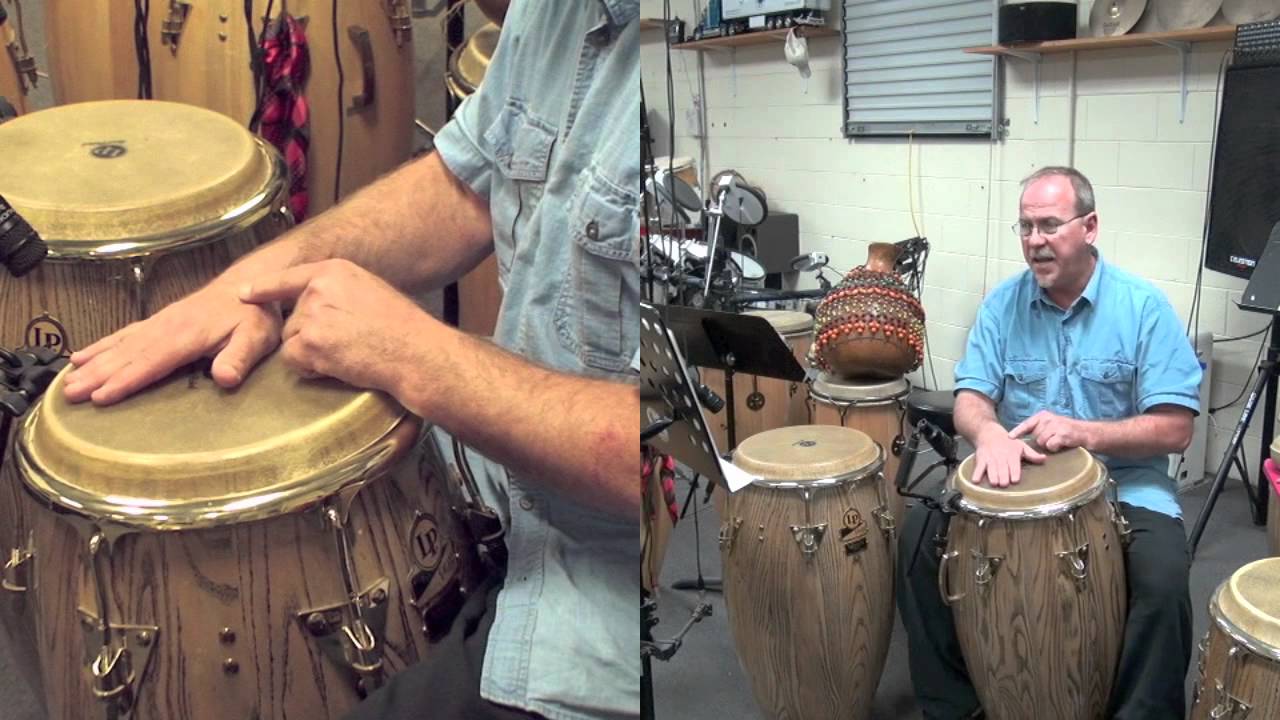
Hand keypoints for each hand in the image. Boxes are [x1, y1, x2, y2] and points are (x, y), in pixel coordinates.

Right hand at [64, 282, 282, 404]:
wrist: (251, 284)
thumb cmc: (255, 315)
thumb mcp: (257, 337)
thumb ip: (240, 357)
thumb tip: (224, 379)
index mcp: (188, 335)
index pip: (152, 362)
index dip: (126, 380)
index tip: (100, 397)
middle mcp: (167, 327)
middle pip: (127, 355)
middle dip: (97, 375)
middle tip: (69, 394)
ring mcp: (160, 322)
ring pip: (120, 345)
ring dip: (93, 363)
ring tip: (67, 381)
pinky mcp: (158, 321)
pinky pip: (123, 334)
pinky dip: (101, 346)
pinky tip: (82, 356)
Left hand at [239, 258, 443, 396]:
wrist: (414, 352)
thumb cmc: (402, 329)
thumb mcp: (371, 291)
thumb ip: (339, 292)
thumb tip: (318, 305)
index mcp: (335, 271)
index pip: (290, 278)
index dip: (264, 287)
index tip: (245, 293)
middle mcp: (319, 288)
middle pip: (293, 319)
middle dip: (311, 336)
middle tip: (348, 343)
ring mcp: (311, 315)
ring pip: (292, 341)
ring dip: (312, 354)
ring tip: (347, 353)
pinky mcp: (308, 342)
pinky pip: (293, 361)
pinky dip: (311, 369)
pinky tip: (339, 365)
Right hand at [970, 425, 1046, 487]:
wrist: (989, 433)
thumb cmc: (1008, 443)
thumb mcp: (1022, 446)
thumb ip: (1032, 455)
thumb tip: (1044, 459)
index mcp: (1012, 454)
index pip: (1013, 465)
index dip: (1013, 472)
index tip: (1014, 480)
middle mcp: (1001, 457)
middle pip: (1002, 469)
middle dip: (1002, 477)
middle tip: (1004, 484)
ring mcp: (990, 458)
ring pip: (991, 469)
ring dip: (992, 476)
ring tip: (994, 483)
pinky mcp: (981, 459)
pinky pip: (978, 467)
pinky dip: (976, 474)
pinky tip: (976, 481)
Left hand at [1008, 411, 1093, 452]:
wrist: (1086, 432)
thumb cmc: (1066, 431)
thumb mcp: (1051, 425)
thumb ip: (1038, 428)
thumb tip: (1022, 439)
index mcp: (1043, 416)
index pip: (1027, 424)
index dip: (1017, 431)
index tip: (1009, 438)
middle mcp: (1048, 419)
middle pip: (1035, 436)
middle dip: (1041, 441)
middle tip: (1052, 440)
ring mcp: (1056, 425)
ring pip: (1041, 442)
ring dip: (1048, 445)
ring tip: (1057, 441)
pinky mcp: (1063, 434)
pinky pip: (1050, 445)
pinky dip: (1055, 448)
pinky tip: (1061, 444)